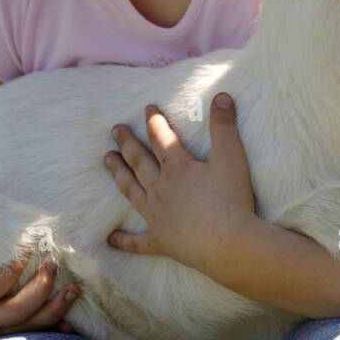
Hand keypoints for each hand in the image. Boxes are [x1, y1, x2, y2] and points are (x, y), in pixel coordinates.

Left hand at [104, 94, 256, 272]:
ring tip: (107, 161)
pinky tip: (110, 239)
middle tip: (115, 130)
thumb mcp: (232, 156)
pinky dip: (124, 241)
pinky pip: (138, 242)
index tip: (147, 108)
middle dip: (127, 143)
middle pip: (139, 161)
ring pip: (131, 191)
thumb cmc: (231, 199)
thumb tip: (220, 96)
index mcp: (177, 167)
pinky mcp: (161, 241)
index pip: (161, 138)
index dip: (154, 121)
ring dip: (118, 175)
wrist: (228, 243)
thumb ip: (224, 126)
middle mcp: (161, 189)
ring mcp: (157, 216)